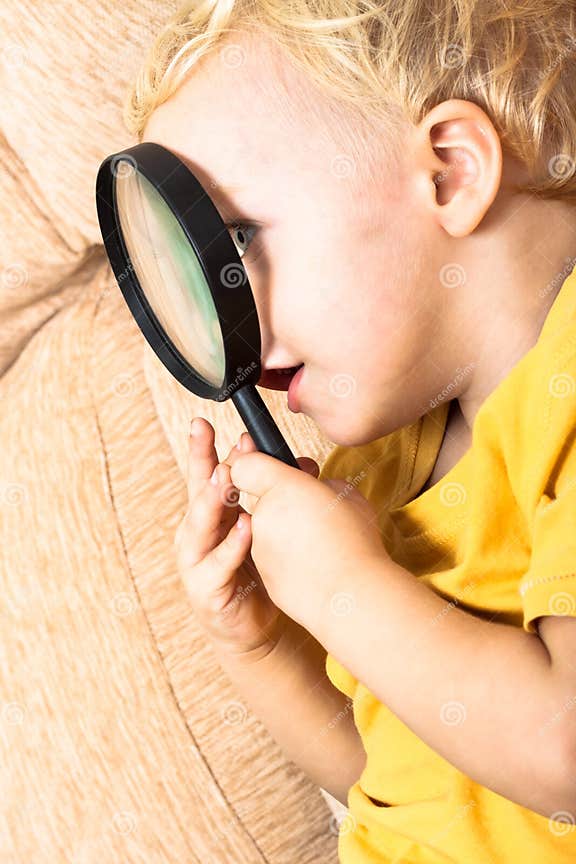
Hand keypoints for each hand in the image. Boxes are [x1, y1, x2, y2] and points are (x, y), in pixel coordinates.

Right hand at [174, 418, 318, 656]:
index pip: (205, 475)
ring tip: (223, 477)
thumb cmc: (256, 572)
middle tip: (206, 437)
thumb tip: (302, 463)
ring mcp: (197, 563)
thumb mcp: (263, 527)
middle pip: (196, 493)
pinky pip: (218, 565)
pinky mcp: (206, 591)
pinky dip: (231, 546)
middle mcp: (197, 535)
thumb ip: (273, 497)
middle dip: (200, 464)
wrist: (254, 627)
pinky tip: (246, 528)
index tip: (203, 422)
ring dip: (212, 500)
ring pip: (201, 525)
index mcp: (211, 516)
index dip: (203, 449)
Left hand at [229, 450, 386, 635]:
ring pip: (266, 530)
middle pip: (259, 499)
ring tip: (318, 544)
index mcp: (281, 488)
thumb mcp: (346, 495)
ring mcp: (259, 547)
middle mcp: (262, 515)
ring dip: (284, 532)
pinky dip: (288, 558)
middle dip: (278, 501)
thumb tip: (314, 487)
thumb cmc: (355, 541)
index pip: (246, 464)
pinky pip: (272, 557)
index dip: (255, 464)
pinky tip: (314, 565)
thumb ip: (320, 484)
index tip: (268, 467)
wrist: (351, 597)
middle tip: (308, 509)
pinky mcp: (263, 574)